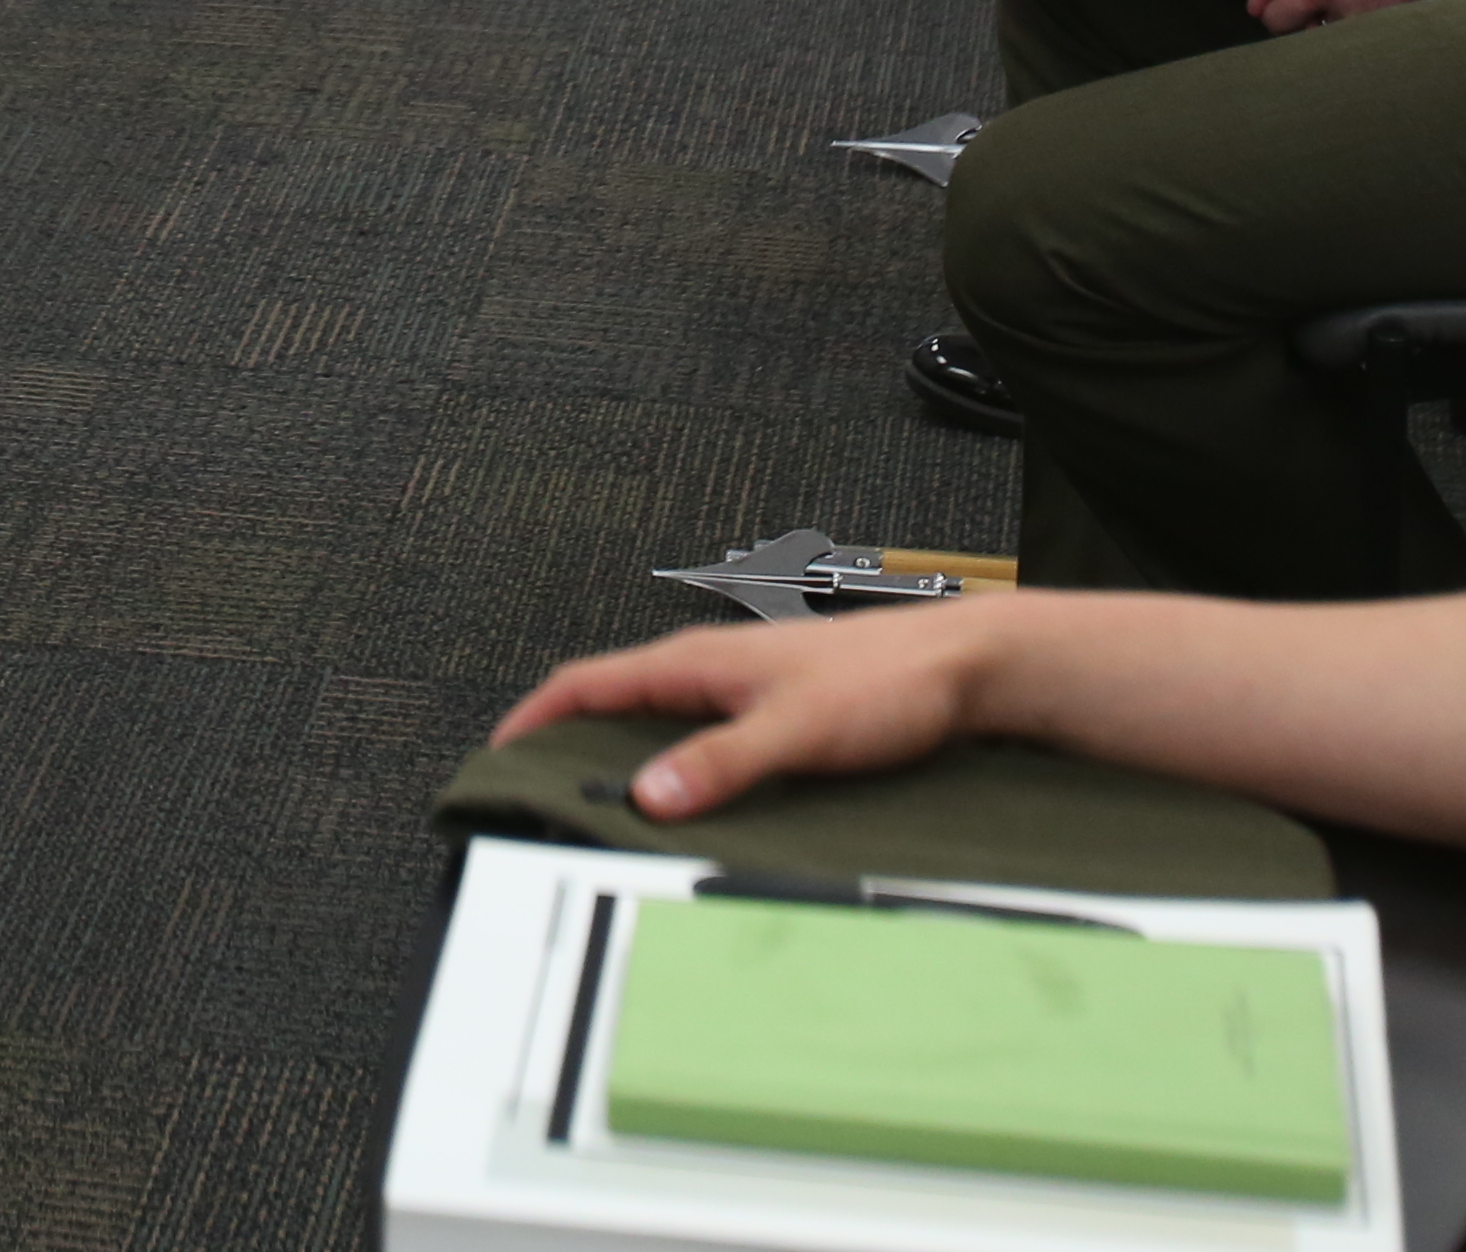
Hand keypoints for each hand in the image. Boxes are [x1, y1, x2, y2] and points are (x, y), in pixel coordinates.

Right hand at [489, 604, 988, 819]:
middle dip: (569, 743)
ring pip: (657, 720)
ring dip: (623, 757)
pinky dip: (672, 764)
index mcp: (699, 661)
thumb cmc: (890, 680)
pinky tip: (688, 799)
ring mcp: (742, 685)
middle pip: (613, 702)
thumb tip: (648, 797)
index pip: (589, 682)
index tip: (501, 754)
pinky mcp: (774, 706)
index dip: (537, 717)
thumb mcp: (795, 730)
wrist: (964, 666)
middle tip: (540, 793)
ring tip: (602, 804)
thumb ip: (720, 764)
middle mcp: (713, 667)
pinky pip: (697, 735)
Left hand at [1211, 0, 1450, 33]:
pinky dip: (1339, 39)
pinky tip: (1346, 31)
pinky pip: (1347, 43)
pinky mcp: (1380, 28)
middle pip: (1275, 12)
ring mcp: (1353, 10)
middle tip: (1266, 8)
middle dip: (1267, 10)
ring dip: (1303, 27)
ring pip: (1310, 34)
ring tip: (1308, 21)